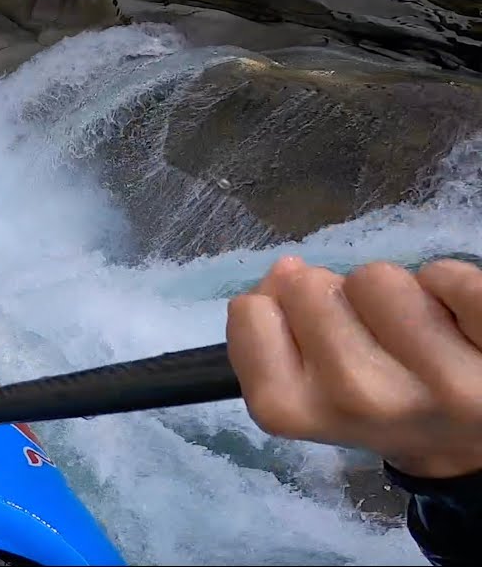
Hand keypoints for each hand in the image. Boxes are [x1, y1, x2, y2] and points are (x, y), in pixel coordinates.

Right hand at [228, 256, 481, 478]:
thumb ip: (274, 328)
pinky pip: (447, 277)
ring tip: (415, 331)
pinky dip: (448, 285)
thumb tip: (287, 269)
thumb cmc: (379, 404)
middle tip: (368, 336)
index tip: (309, 339)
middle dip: (333, 298)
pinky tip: (455, 322)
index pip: (249, 310)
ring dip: (393, 292)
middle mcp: (366, 402)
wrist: (464, 440)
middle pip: (307, 286)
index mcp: (302, 410)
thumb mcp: (305, 387)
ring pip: (375, 277)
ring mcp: (440, 382)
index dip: (277, 311)